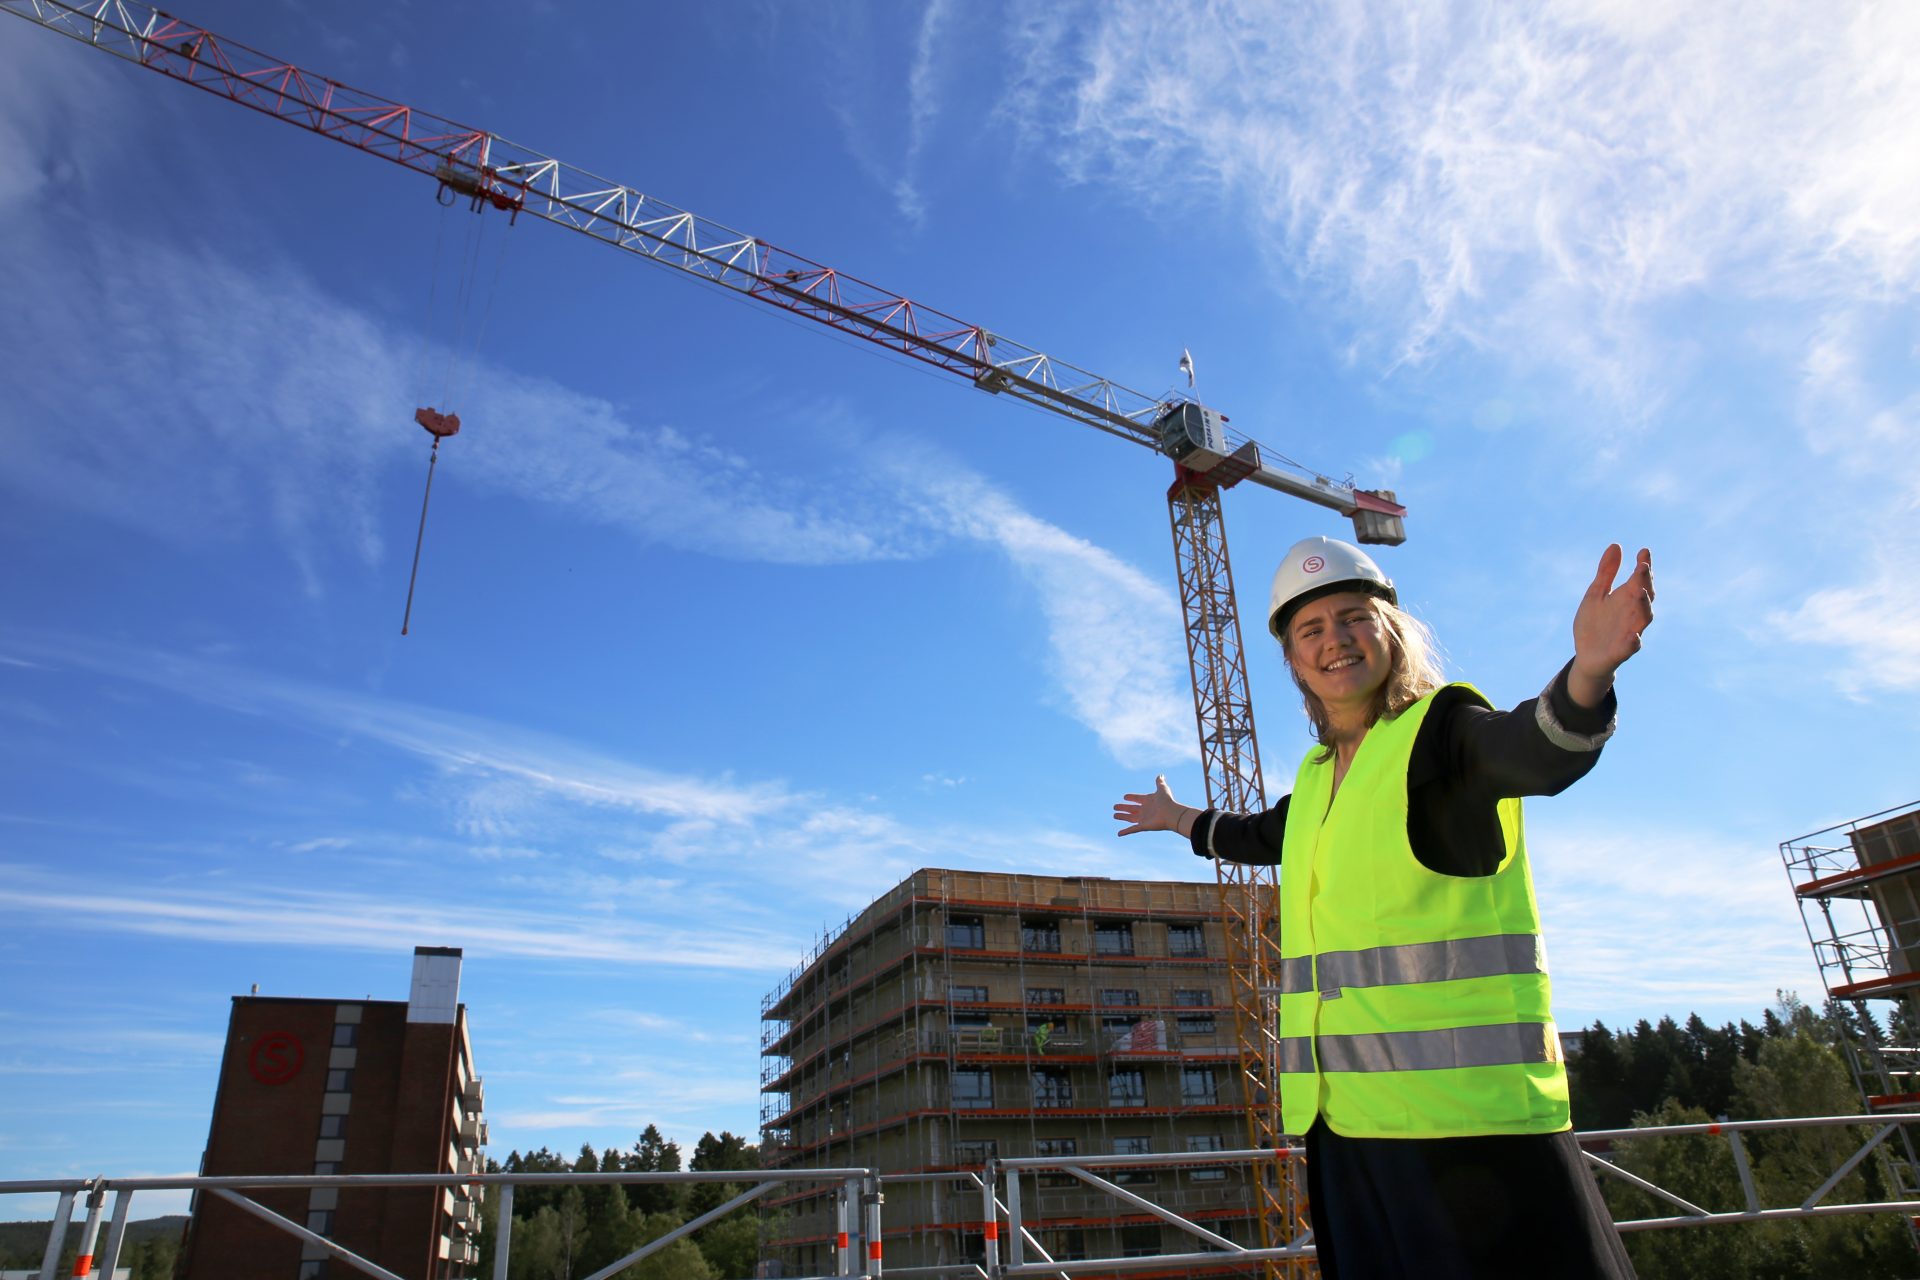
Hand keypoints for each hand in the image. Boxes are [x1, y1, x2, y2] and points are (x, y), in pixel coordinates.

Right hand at [1114, 775, 1191, 836]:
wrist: (1171, 813)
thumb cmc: (1167, 801)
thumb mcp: (1162, 789)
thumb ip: (1160, 782)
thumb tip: (1161, 775)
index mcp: (1149, 801)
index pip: (1138, 798)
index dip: (1132, 797)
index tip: (1125, 797)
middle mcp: (1145, 810)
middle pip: (1132, 809)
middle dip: (1123, 808)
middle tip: (1115, 807)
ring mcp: (1144, 819)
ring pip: (1130, 818)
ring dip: (1122, 817)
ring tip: (1114, 815)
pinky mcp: (1143, 826)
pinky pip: (1132, 829)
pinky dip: (1125, 832)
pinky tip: (1119, 834)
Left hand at [1570, 544, 1652, 706]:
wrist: (1586, 655)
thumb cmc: (1594, 623)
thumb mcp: (1596, 594)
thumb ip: (1606, 572)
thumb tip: (1616, 545)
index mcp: (1627, 598)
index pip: (1640, 580)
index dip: (1644, 566)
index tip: (1644, 551)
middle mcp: (1633, 614)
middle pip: (1645, 596)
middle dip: (1645, 582)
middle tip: (1642, 566)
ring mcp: (1630, 631)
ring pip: (1643, 619)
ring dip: (1644, 606)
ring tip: (1639, 592)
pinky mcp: (1621, 651)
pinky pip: (1631, 647)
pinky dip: (1633, 641)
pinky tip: (1634, 636)